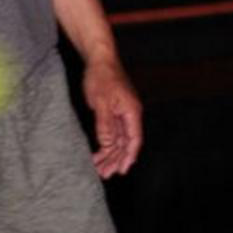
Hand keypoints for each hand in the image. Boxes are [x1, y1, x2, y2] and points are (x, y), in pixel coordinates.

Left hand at [78, 52, 141, 176]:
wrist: (99, 59)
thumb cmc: (101, 77)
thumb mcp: (100, 104)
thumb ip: (105, 126)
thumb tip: (108, 145)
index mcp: (132, 112)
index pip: (134, 140)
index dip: (129, 156)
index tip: (122, 170)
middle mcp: (130, 114)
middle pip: (126, 142)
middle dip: (116, 159)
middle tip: (105, 174)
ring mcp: (122, 112)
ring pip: (119, 139)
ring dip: (110, 154)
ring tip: (99, 167)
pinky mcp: (114, 111)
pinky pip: (112, 131)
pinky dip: (106, 143)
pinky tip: (98, 153)